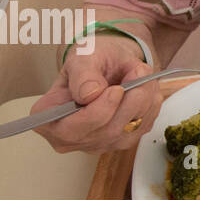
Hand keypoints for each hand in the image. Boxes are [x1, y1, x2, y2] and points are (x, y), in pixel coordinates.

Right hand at [31, 34, 161, 154]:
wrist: (111, 62)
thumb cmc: (92, 60)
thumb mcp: (83, 57)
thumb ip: (83, 75)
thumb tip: (89, 94)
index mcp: (49, 118)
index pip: (71, 129)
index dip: (98, 112)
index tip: (116, 89)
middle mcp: (70, 137)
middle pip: (105, 131)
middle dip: (129, 100)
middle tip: (138, 71)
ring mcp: (97, 142)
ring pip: (127, 129)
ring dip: (143, 98)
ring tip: (140, 73)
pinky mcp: (122, 140)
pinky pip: (143, 125)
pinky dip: (150, 103)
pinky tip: (144, 87)